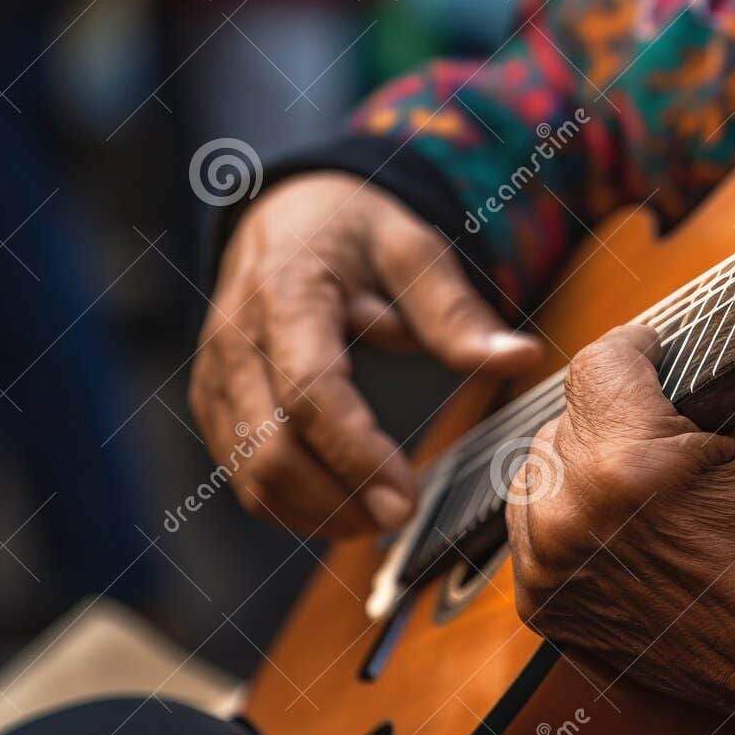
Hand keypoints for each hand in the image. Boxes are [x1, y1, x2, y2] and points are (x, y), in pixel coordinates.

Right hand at [190, 172, 542, 535]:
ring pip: (249, 474)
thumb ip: (457, 313)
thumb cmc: (352, 232)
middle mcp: (235, 338)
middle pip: (269, 449)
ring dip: (314, 512)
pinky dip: (290, 504)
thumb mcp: (412, 250)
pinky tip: (344, 506)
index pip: (311, 391)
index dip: (356, 454)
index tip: (406, 497)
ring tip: (379, 518)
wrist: (284, 216)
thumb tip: (521, 358)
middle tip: (402, 516)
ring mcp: (216, 375)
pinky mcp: (213, 403)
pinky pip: (241, 473)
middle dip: (337, 499)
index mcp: (286, 292)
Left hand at [505, 325, 734, 719]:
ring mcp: (551, 566)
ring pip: (540, 469)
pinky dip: (569, 516)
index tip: (657, 353)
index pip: (597, 362)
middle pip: (566, 415)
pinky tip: (621, 521)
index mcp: (628, 464)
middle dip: (615, 413)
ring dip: (583, 462)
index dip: (637, 348)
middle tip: (667, 431)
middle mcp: (572, 515)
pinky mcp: (546, 605)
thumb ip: (726, 376)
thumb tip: (692, 343)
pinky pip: (533, 527)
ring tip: (641, 477)